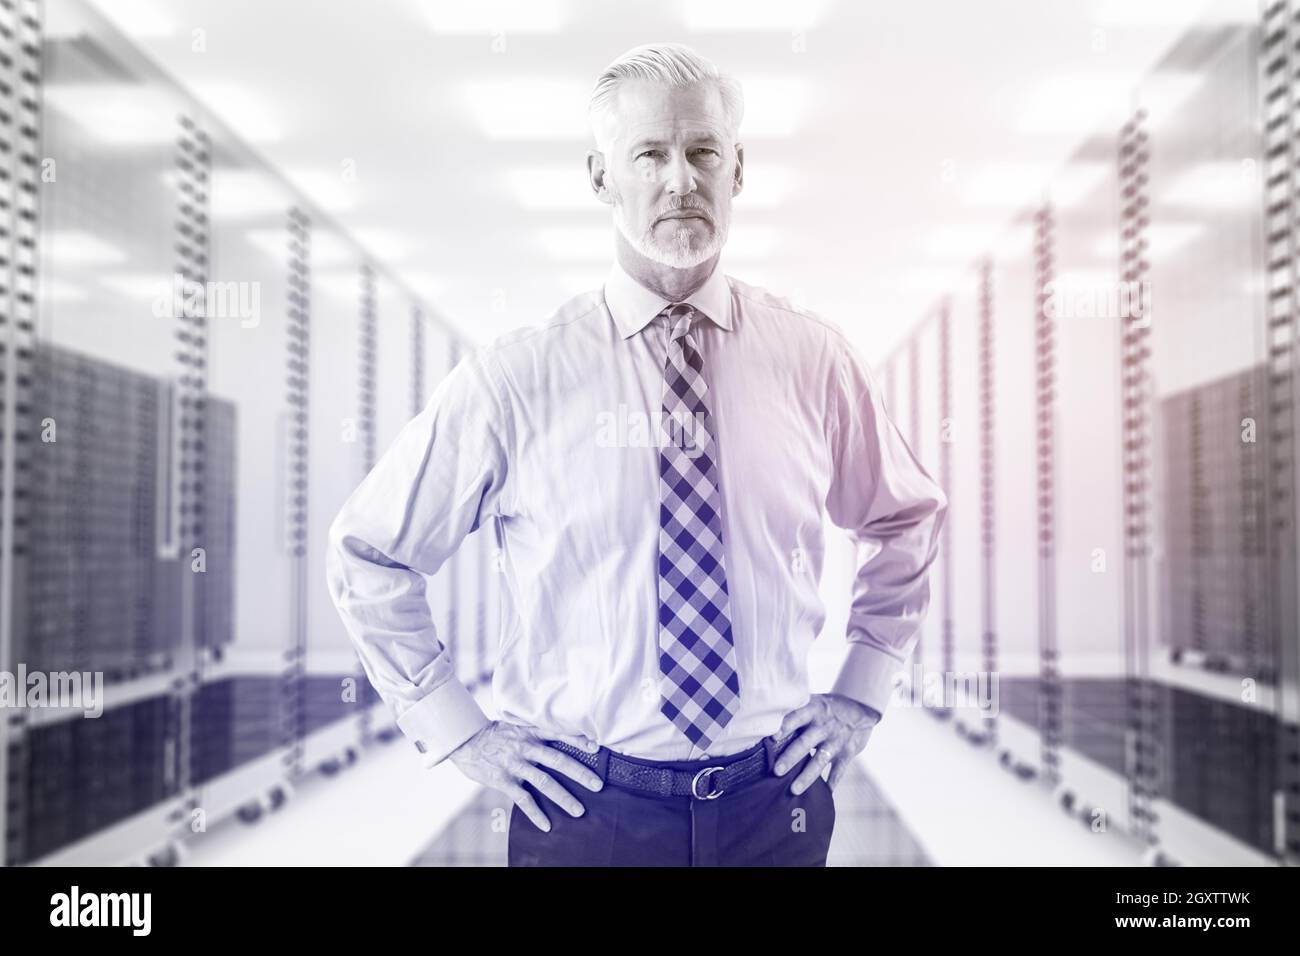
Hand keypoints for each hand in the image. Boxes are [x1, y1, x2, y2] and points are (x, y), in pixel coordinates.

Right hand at [449, 721, 603, 832]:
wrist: (464, 740)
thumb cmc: (494, 734)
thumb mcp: (516, 726)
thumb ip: (535, 733)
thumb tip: (558, 739)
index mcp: (530, 732)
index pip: (559, 734)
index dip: (578, 741)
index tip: (597, 749)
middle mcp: (526, 747)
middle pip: (558, 760)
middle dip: (580, 773)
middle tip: (598, 785)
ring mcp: (515, 764)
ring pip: (544, 782)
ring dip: (563, 797)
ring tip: (579, 810)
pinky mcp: (503, 780)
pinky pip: (523, 799)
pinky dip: (535, 813)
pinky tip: (546, 825)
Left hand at [772, 693, 879, 794]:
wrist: (861, 709)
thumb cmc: (826, 708)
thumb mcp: (814, 702)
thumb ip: (795, 713)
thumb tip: (767, 724)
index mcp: (813, 710)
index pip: (796, 717)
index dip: (785, 727)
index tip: (772, 737)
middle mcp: (824, 726)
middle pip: (805, 743)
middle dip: (790, 758)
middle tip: (776, 771)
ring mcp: (836, 741)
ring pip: (820, 761)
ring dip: (806, 776)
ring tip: (793, 790)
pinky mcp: (847, 754)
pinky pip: (838, 772)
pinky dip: (831, 784)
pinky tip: (823, 795)